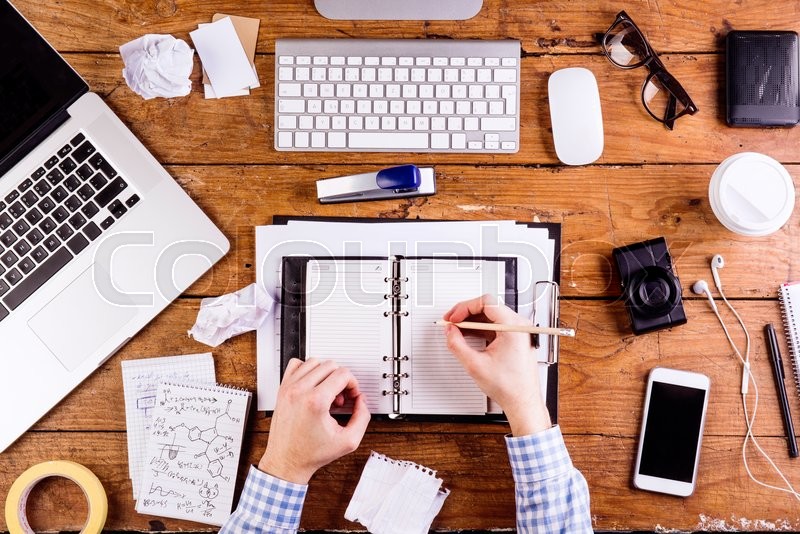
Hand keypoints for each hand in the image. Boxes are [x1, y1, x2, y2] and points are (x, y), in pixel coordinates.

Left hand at [258, 358, 370, 483]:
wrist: (286, 461)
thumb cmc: (311, 454)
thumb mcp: (348, 441)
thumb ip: (362, 417)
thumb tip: (361, 400)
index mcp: (316, 401)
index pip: (343, 374)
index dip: (353, 384)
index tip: (351, 396)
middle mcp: (300, 391)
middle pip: (330, 365)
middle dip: (341, 379)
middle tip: (340, 398)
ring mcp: (289, 389)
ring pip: (314, 361)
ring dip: (326, 374)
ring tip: (327, 393)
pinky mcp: (282, 390)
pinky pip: (295, 365)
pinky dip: (307, 370)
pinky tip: (312, 386)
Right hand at [444, 294, 550, 436]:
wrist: (522, 402)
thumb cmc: (509, 386)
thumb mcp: (474, 364)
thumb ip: (457, 344)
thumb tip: (450, 331)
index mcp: (513, 327)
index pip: (486, 303)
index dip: (465, 307)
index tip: (453, 317)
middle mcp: (519, 326)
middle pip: (488, 308)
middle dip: (466, 314)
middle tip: (451, 322)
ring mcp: (518, 332)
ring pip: (491, 317)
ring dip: (472, 322)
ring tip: (456, 330)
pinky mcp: (515, 340)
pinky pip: (495, 327)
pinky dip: (480, 329)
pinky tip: (468, 336)